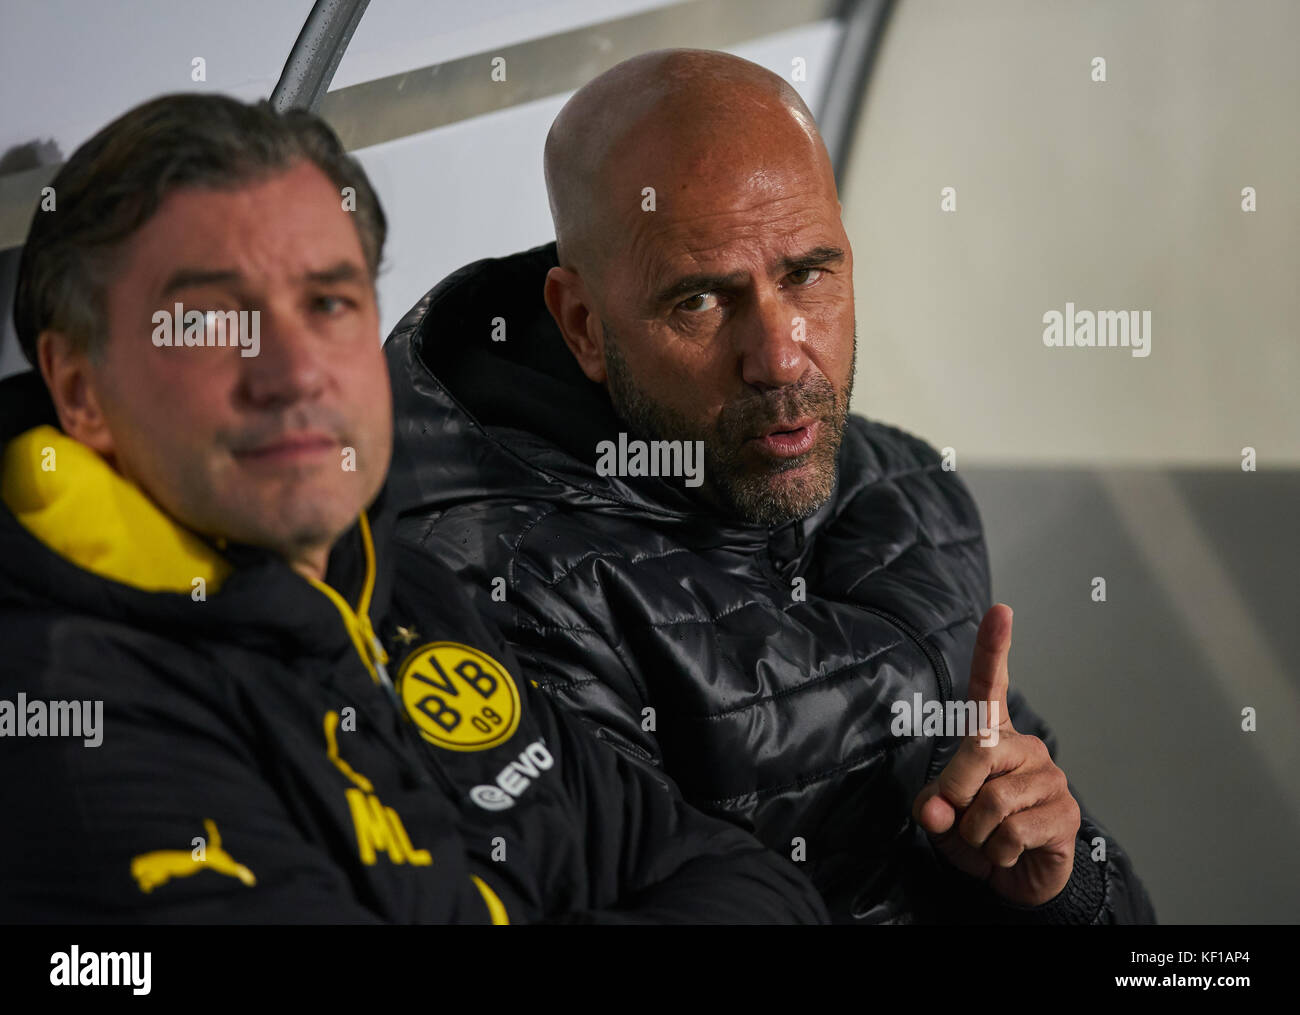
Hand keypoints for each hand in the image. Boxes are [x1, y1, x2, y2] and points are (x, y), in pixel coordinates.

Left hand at [911, 604, 1080, 906]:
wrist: (1014, 878)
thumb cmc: (975, 833)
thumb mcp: (941, 816)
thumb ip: (933, 804)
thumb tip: (936, 809)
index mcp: (993, 736)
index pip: (991, 686)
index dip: (993, 648)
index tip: (1000, 610)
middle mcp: (1025, 749)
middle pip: (980, 751)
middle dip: (955, 791)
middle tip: (955, 816)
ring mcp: (1050, 779)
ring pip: (993, 802)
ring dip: (975, 832)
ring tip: (986, 837)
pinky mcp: (1065, 814)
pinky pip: (1012, 832)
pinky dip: (996, 852)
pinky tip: (1008, 851)